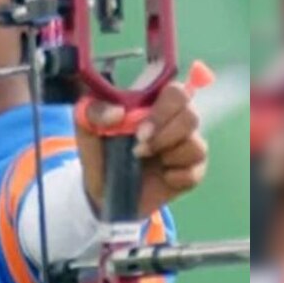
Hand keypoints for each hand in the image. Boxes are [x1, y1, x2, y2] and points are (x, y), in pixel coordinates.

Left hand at [75, 81, 207, 216]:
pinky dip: (175, 177)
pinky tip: (161, 177)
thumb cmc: (100, 151)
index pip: (177, 92)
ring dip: (169, 157)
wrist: (102, 190)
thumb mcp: (86, 128)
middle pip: (192, 116)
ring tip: (146, 162)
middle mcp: (176, 121)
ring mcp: (187, 146)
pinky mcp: (192, 172)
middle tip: (138, 149)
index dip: (163, 110)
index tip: (139, 131)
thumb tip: (118, 112)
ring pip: (197, 145)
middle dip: (164, 136)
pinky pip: (195, 172)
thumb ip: (93, 111)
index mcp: (155, 103)